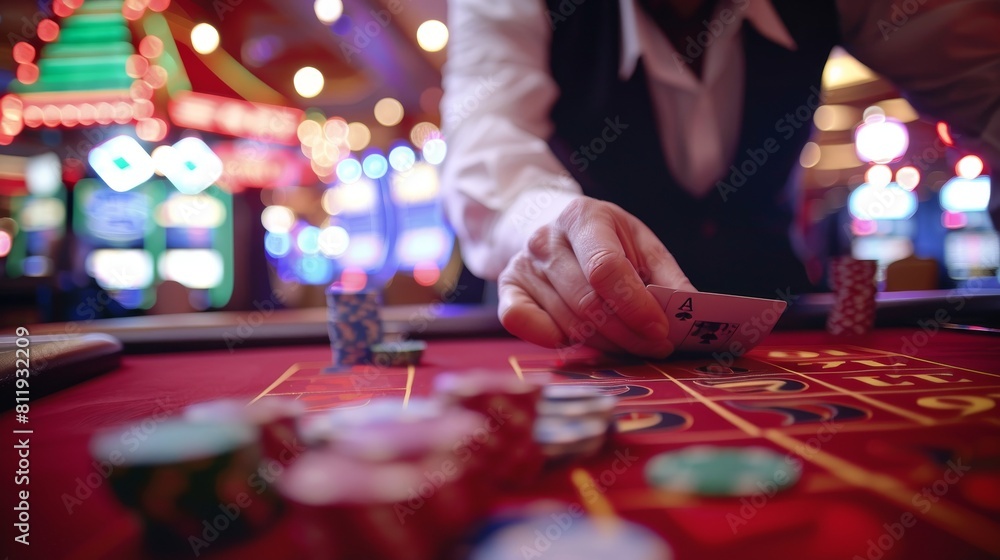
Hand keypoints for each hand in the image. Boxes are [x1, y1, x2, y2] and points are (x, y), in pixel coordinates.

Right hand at [497, 198, 695, 357]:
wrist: (548, 225)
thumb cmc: (602, 239)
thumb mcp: (640, 243)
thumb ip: (667, 276)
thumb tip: (692, 310)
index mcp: (583, 217)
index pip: (606, 269)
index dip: (636, 306)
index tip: (660, 331)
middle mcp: (546, 239)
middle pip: (589, 302)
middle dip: (628, 333)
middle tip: (655, 347)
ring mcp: (522, 264)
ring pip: (567, 321)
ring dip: (605, 343)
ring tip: (631, 346)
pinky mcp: (508, 289)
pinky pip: (522, 323)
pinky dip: (554, 340)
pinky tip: (580, 341)